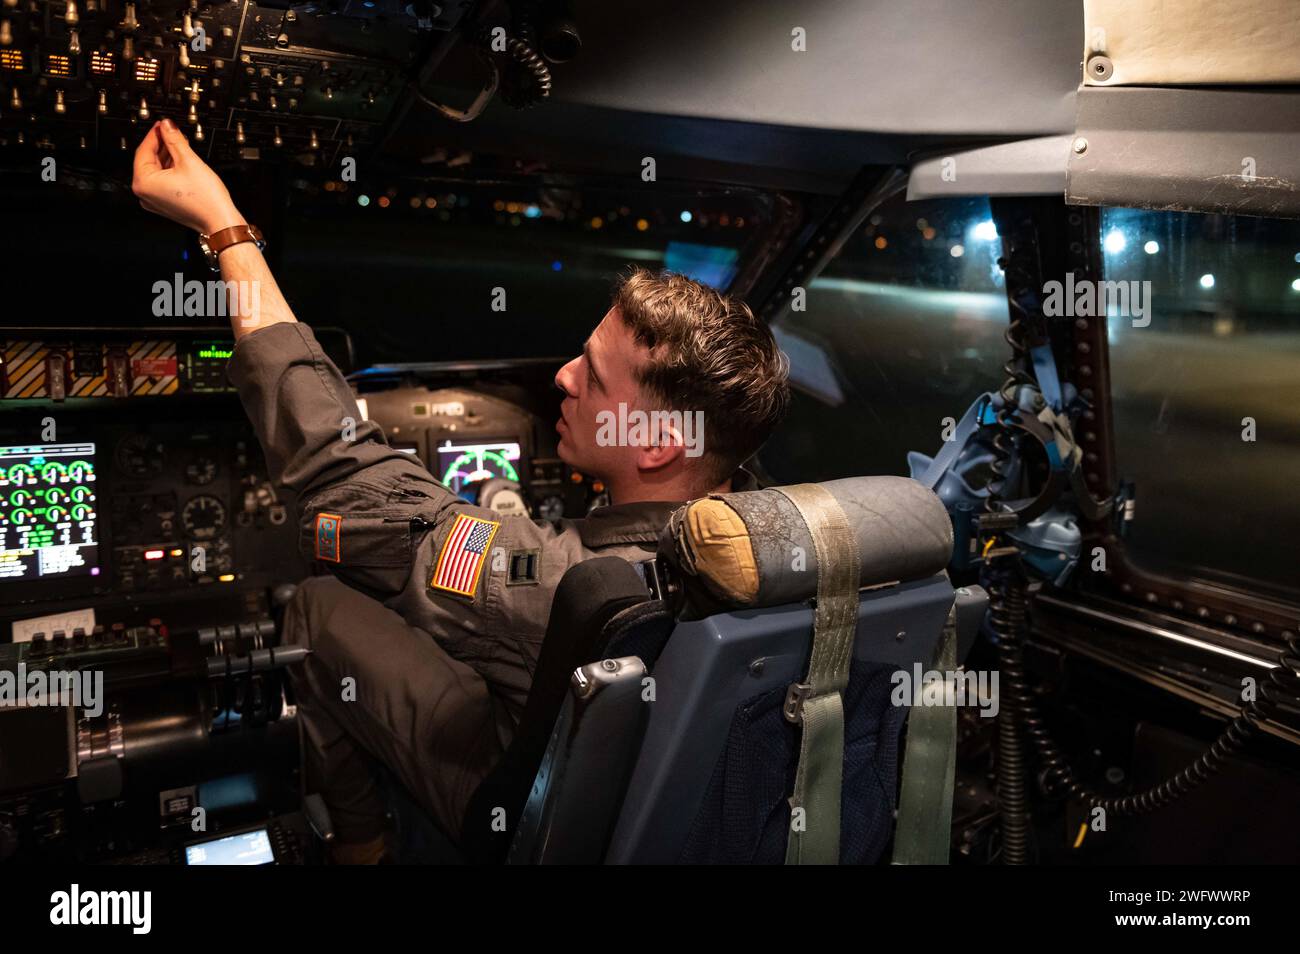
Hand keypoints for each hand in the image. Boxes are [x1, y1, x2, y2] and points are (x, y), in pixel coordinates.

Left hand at [132, 119, 243, 234]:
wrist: (221, 222)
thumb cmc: (206, 200)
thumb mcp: (188, 161)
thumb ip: (174, 139)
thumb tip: (167, 125)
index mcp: (144, 183)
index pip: (144, 150)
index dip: (155, 134)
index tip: (162, 124)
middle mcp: (145, 194)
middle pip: (149, 161)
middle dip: (162, 145)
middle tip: (172, 131)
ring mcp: (154, 201)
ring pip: (157, 171)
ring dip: (168, 156)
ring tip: (180, 144)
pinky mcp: (165, 204)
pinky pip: (163, 181)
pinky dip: (170, 169)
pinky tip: (181, 160)